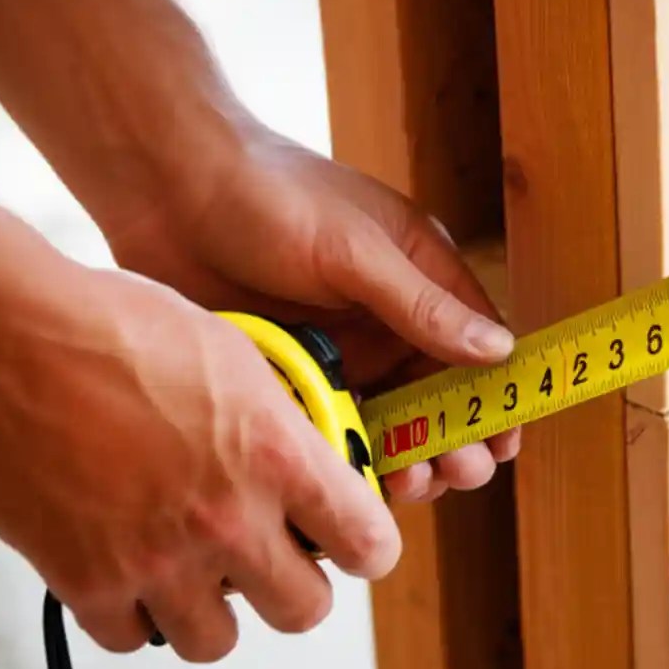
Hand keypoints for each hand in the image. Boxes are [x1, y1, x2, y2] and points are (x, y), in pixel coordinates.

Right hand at [0, 219, 399, 661]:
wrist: (11, 337)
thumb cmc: (116, 327)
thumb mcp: (238, 355)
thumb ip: (283, 419)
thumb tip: (310, 452)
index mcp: (276, 455)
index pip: (368, 542)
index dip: (369, 546)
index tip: (357, 542)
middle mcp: (225, 518)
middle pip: (304, 609)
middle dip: (300, 586)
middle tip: (281, 558)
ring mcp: (156, 558)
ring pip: (219, 641)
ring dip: (218, 607)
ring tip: (204, 566)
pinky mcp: (87, 581)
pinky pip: (135, 637)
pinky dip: (139, 612)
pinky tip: (138, 568)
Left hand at [96, 126, 520, 502]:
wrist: (163, 186)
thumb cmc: (269, 194)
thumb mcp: (357, 251)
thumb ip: (423, 306)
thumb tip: (500, 351)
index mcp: (420, 274)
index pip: (478, 343)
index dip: (496, 395)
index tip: (505, 442)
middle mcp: (387, 317)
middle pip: (440, 393)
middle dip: (456, 435)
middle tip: (459, 470)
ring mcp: (340, 347)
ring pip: (389, 419)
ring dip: (408, 455)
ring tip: (411, 482)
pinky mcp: (293, 371)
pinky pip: (331, 424)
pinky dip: (347, 455)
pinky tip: (354, 482)